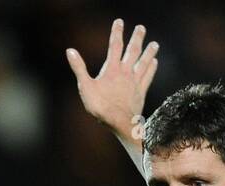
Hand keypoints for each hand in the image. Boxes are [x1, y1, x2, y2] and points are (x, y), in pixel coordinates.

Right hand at [66, 18, 158, 143]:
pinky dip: (151, 69)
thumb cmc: (101, 107)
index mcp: (112, 69)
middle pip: (133, 51)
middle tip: (141, 28)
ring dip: (149, 52)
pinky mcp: (141, 93)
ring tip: (155, 44)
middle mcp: (125, 72)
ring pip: (144, 63)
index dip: (117, 33)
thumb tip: (70, 51)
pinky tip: (154, 62)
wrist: (119, 123)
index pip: (115, 46)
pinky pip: (148, 78)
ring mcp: (135, 82)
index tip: (119, 22)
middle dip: (137, 38)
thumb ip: (79, 68)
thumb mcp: (85, 87)